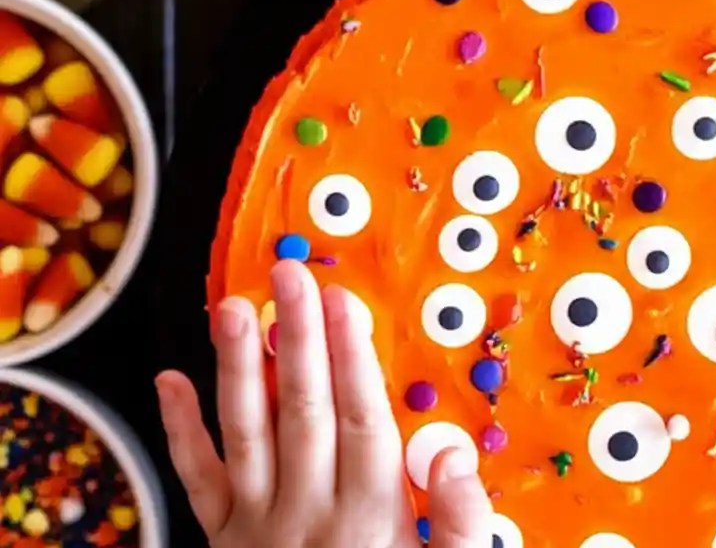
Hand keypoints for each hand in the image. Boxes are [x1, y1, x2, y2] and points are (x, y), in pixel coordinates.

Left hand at [156, 260, 494, 546]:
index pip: (360, 421)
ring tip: (232, 308)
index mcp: (370, 520)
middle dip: (297, 339)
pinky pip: (198, 483)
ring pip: (245, 435)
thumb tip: (456, 450)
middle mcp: (308, 514)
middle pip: (301, 412)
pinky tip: (171, 383)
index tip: (345, 303)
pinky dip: (180, 432)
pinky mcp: (222, 542)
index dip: (352, 358)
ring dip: (236, 368)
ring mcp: (258, 528)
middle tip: (291, 278)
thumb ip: (460, 521)